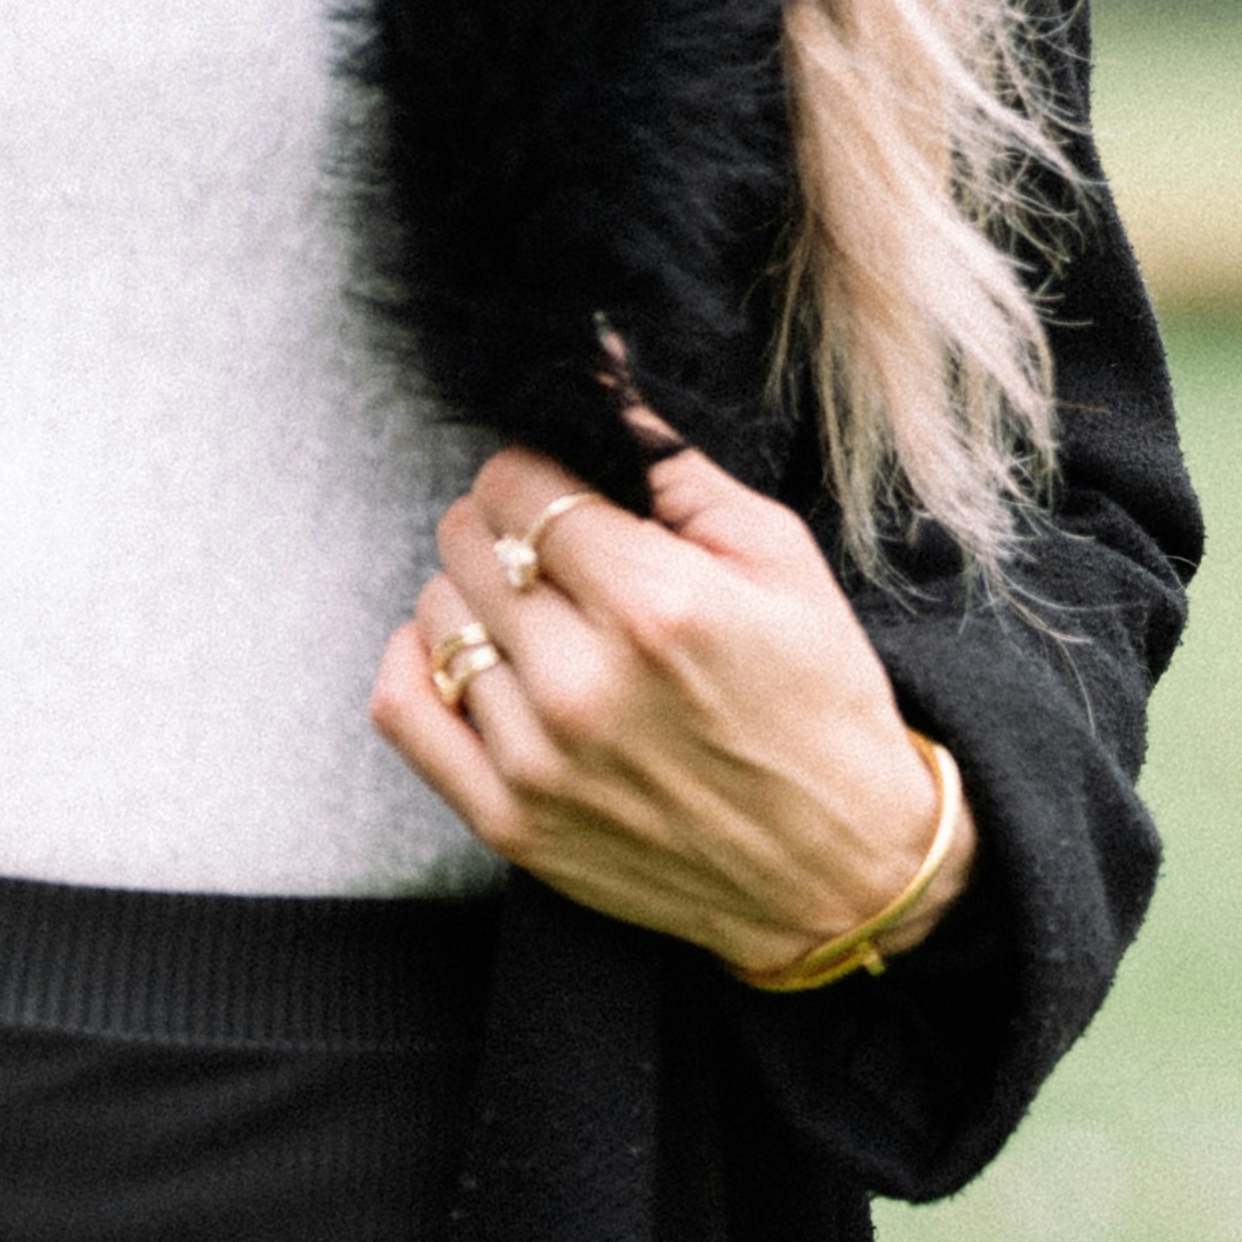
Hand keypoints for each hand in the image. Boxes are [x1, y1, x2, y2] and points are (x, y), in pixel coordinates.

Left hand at [369, 413, 949, 981]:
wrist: (839, 868)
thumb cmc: (819, 703)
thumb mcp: (780, 558)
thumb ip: (677, 467)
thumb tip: (600, 374)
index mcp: (654, 604)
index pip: (517, 483)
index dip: (536, 473)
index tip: (562, 494)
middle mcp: (583, 683)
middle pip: (464, 539)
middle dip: (505, 527)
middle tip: (553, 552)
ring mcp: (537, 759)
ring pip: (434, 613)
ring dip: (474, 599)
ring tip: (536, 617)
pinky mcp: (510, 820)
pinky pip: (402, 707)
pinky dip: (418, 664)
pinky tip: (469, 656)